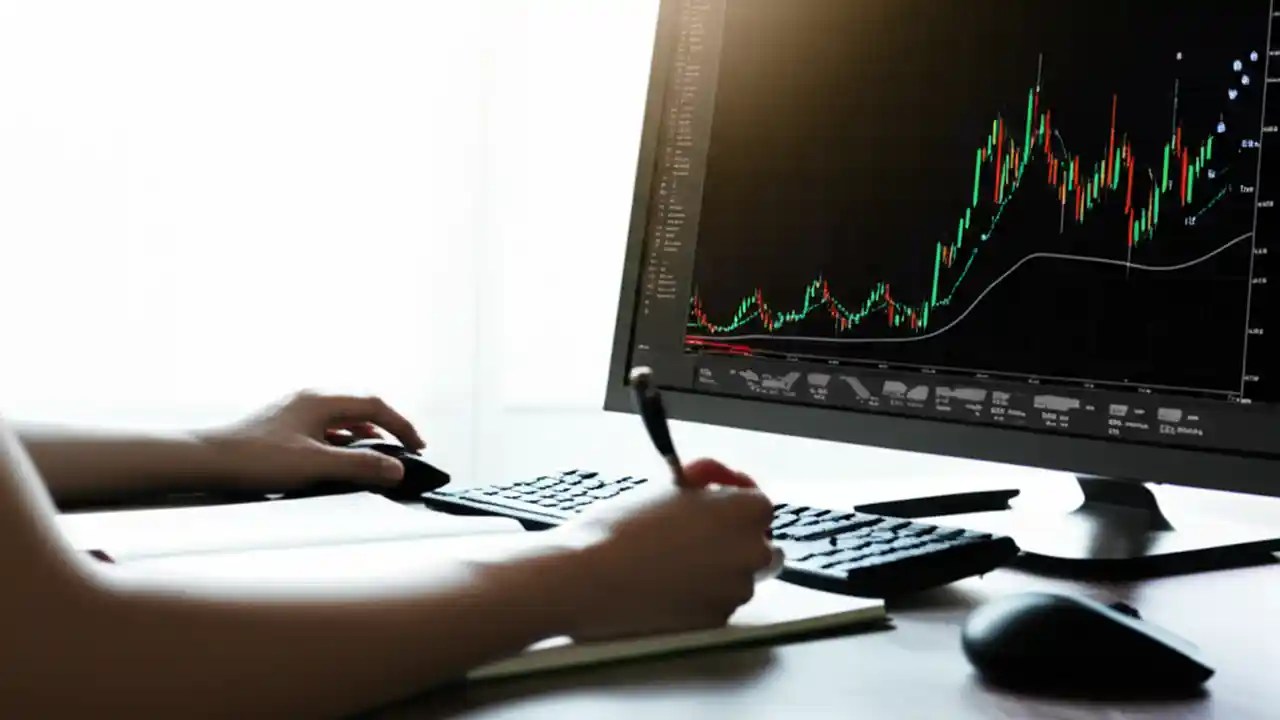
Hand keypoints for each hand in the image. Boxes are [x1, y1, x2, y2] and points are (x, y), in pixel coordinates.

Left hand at [197, 391, 425, 491]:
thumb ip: (359, 466)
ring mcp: (295, 411)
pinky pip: (326, 429)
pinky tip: (342, 461)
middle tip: (404, 451)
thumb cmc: (256, 459)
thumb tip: (397, 469)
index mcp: (321, 400)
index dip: (401, 426)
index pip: (375, 405)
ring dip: (365, 437)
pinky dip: (344, 443)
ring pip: (343, 419)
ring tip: (378, 458)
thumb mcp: (315, 465)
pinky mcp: (284, 427)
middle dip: (387, 428)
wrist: (206, 460)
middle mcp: (310, 399)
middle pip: (361, 408)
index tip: (418, 447)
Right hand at [553, 459, 779, 641]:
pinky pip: (718, 602)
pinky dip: (701, 594)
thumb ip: (703, 490)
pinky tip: (665, 583)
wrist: (588, 578)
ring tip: (671, 558)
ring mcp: (737, 590)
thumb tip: (712, 492)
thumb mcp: (667, 488)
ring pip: (739, 576)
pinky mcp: (716, 621)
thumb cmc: (620, 528)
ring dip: (717, 567)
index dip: (731, 497)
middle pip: (758, 543)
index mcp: (744, 511)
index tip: (710, 497)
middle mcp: (751, 551)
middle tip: (694, 529)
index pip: (758, 503)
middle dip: (732, 536)